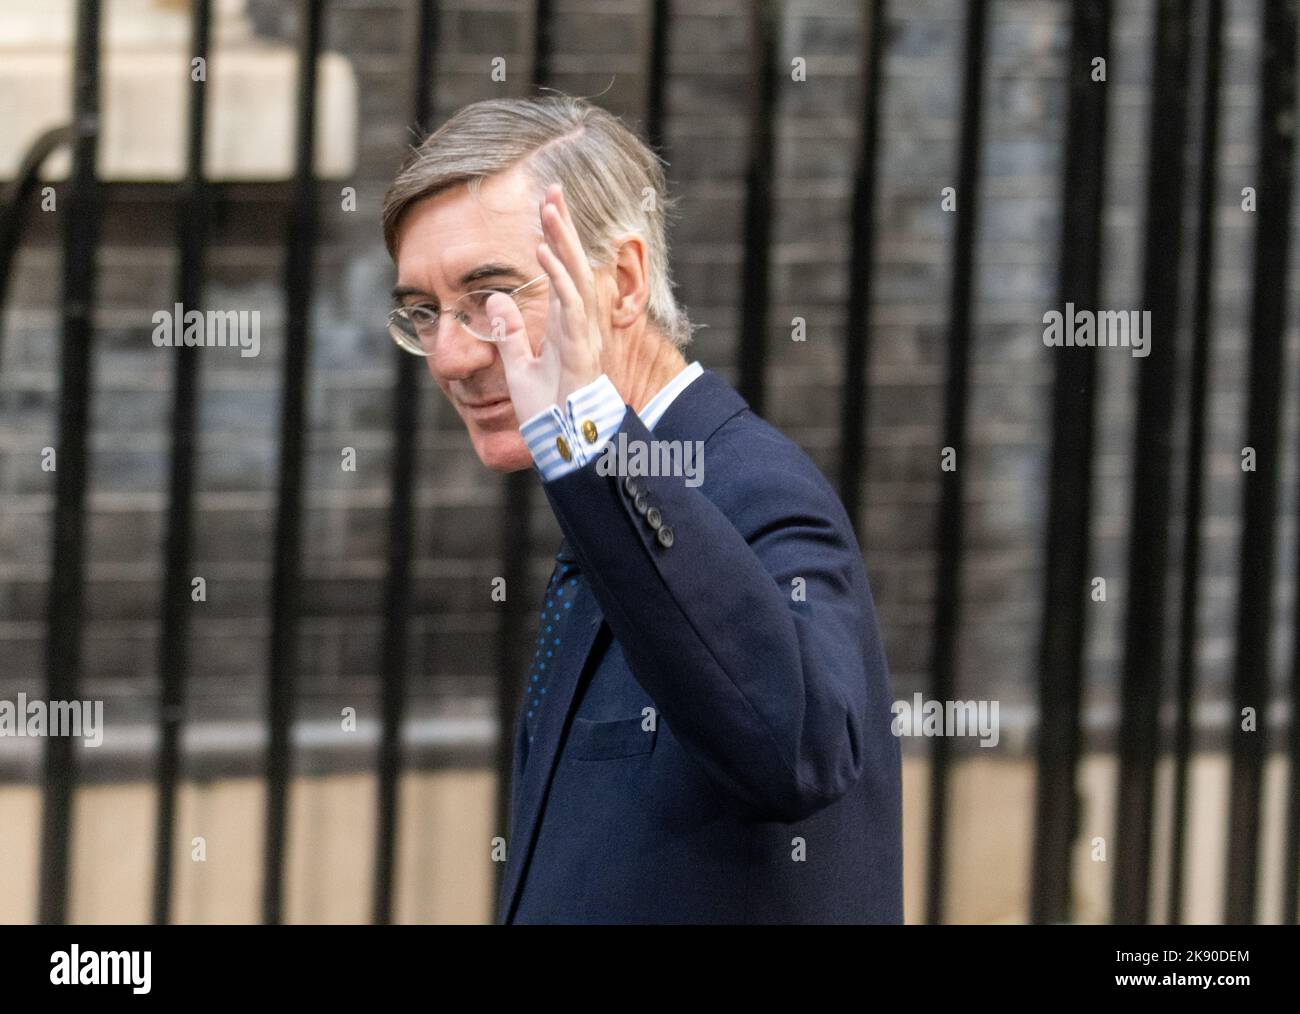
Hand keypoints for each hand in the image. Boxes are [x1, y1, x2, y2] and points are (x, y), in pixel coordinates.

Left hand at [490, 183, 604, 422]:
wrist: (564, 446)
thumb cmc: (548, 413)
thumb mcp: (518, 367)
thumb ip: (508, 333)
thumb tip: (494, 299)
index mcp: (563, 325)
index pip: (560, 272)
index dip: (554, 240)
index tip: (544, 209)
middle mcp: (576, 324)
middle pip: (571, 264)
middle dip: (562, 227)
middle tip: (552, 189)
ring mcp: (581, 334)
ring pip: (574, 277)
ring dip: (561, 242)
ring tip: (547, 210)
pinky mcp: (580, 348)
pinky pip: (570, 305)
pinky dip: (558, 276)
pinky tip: (544, 252)